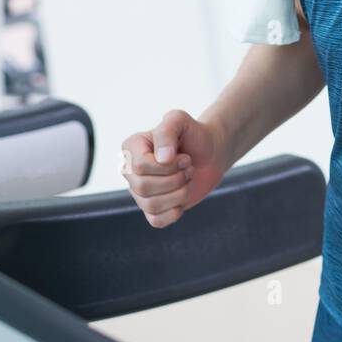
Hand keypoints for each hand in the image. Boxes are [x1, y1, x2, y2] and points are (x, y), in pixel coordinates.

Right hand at [120, 109, 227, 228]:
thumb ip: (167, 131)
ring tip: (188, 179)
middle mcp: (131, 171)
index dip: (168, 166)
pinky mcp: (153, 209)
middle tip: (189, 167)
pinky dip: (175, 212)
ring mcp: (140, 192)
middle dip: (175, 179)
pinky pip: (156, 221)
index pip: (139, 166)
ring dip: (179, 193)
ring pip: (150, 205)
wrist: (210, 152)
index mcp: (132, 148)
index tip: (184, 156)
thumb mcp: (180, 120)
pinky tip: (183, 197)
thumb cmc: (193, 134)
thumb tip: (162, 158)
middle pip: (143, 187)